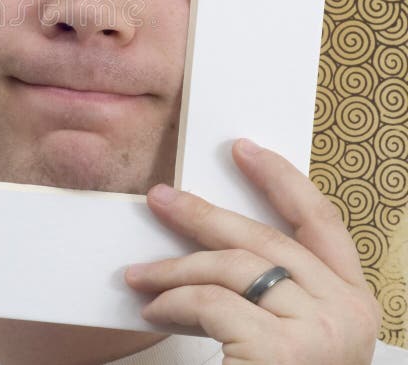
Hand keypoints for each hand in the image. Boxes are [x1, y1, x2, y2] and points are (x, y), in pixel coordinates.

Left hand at [124, 138, 381, 363]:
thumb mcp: (287, 334)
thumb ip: (267, 289)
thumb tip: (211, 236)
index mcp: (353, 305)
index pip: (321, 222)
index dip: (281, 179)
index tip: (243, 149)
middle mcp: (349, 315)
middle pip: (263, 239)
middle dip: (203, 214)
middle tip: (159, 198)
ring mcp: (321, 334)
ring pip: (230, 267)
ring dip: (174, 266)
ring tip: (139, 277)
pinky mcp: (282, 353)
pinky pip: (210, 301)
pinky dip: (172, 299)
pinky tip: (152, 308)